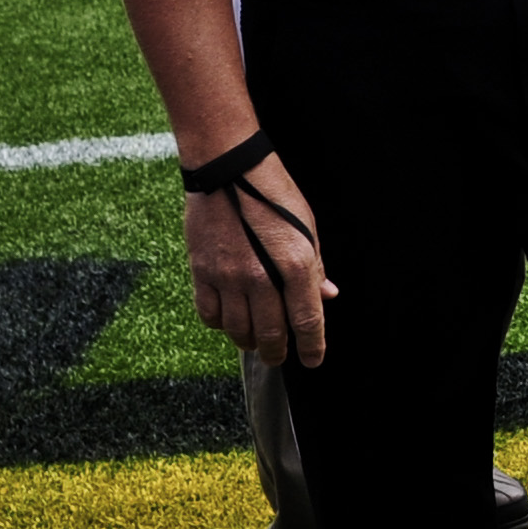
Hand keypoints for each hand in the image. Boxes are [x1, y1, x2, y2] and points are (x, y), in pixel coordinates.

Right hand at [184, 148, 335, 367]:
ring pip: (238, 330)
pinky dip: (220, 325)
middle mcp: (261, 277)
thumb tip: (325, 296)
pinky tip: (228, 321)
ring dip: (249, 342)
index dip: (312, 346)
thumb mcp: (307, 225)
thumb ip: (315, 266)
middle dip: (277, 352)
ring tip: (255, 342)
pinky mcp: (202, 271)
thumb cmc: (272, 192)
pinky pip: (209, 314)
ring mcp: (228, 277)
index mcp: (295, 264)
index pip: (307, 320)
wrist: (228, 168)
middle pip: (270, 333)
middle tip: (279, 357)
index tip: (314, 360)